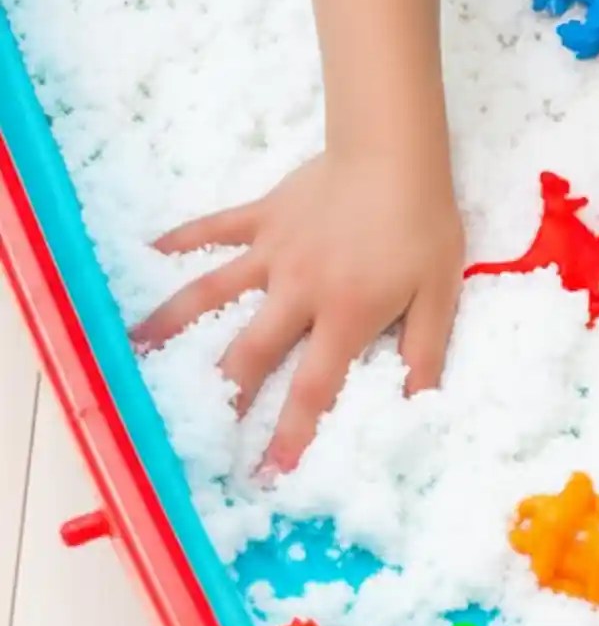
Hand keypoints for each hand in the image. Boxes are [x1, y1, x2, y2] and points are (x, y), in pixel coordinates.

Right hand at [131, 152, 463, 472]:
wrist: (397, 152)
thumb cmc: (424, 226)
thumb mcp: (439, 296)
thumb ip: (424, 354)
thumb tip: (416, 408)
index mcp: (345, 316)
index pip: (312, 388)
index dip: (292, 433)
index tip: (269, 473)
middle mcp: (298, 290)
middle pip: (249, 353)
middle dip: (222, 398)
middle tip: (193, 434)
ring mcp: (272, 252)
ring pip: (211, 294)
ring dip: (172, 324)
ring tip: (133, 354)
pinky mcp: (262, 216)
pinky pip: (212, 230)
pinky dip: (179, 242)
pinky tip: (144, 254)